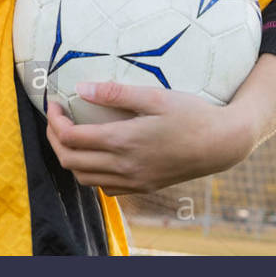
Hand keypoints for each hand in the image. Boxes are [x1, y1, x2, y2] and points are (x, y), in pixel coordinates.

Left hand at [45, 82, 256, 195]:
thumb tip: (80, 88)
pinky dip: (91, 174)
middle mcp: (124, 167)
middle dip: (55, 139)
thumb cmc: (191, 114)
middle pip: (71, 161)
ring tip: (71, 136)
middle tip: (56, 118)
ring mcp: (134, 181)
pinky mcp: (143, 187)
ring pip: (84, 179)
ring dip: (70, 158)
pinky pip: (105, 188)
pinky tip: (98, 156)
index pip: (71, 138)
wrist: (221, 144)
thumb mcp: (155, 96)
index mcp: (124, 141)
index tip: (54, 103)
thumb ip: (116, 94)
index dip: (54, 121)